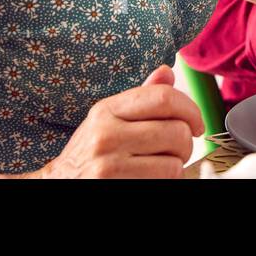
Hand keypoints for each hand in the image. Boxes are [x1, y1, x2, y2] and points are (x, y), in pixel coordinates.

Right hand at [40, 65, 202, 177]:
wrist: (58, 184)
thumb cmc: (89, 152)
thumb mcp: (108, 118)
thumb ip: (140, 98)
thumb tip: (166, 71)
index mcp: (108, 109)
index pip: (164, 97)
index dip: (191, 109)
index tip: (196, 122)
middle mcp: (106, 133)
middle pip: (176, 130)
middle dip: (187, 142)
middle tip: (180, 149)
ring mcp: (108, 162)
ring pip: (174, 161)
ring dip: (178, 165)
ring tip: (165, 164)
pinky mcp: (112, 184)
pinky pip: (163, 180)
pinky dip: (168, 180)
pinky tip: (154, 177)